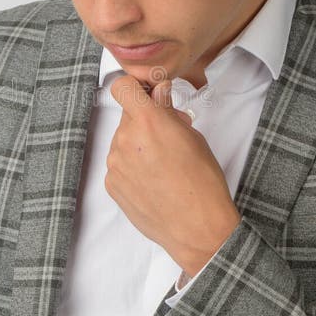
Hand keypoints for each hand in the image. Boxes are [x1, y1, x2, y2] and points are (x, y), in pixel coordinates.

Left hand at [106, 76, 240, 275]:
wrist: (197, 228)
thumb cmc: (203, 182)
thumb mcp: (193, 137)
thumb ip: (169, 112)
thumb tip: (158, 94)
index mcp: (148, 121)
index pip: (122, 87)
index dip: (135, 89)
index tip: (147, 96)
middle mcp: (125, 140)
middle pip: (127, 116)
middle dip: (146, 121)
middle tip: (169, 136)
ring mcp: (115, 164)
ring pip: (123, 141)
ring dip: (138, 145)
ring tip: (164, 165)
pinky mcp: (112, 184)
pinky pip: (120, 165)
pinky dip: (133, 167)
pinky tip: (154, 182)